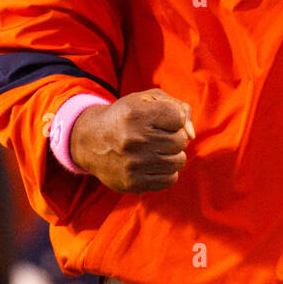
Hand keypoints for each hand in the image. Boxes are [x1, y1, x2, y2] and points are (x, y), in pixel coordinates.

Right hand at [70, 88, 193, 192]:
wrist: (90, 141)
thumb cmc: (127, 116)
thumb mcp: (147, 100)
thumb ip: (178, 108)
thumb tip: (192, 135)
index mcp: (136, 114)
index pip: (178, 118)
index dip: (173, 119)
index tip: (161, 120)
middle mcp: (134, 139)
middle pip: (180, 140)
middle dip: (174, 137)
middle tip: (159, 136)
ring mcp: (134, 164)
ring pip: (178, 161)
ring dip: (173, 155)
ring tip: (158, 150)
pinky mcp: (133, 183)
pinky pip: (169, 180)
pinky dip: (167, 171)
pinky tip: (154, 164)